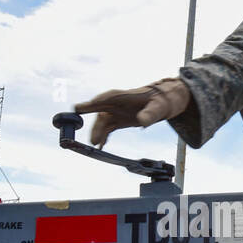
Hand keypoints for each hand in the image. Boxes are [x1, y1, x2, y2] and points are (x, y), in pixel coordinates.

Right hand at [75, 77, 189, 145]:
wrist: (163, 102)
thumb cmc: (160, 100)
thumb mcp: (158, 108)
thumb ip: (150, 114)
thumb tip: (141, 122)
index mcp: (123, 96)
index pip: (106, 98)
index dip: (93, 104)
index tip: (79, 108)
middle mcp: (115, 103)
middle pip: (100, 112)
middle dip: (93, 123)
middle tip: (88, 135)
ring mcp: (115, 112)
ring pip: (102, 123)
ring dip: (98, 133)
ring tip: (95, 145)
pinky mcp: (118, 120)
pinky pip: (107, 129)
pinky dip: (103, 137)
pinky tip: (100, 146)